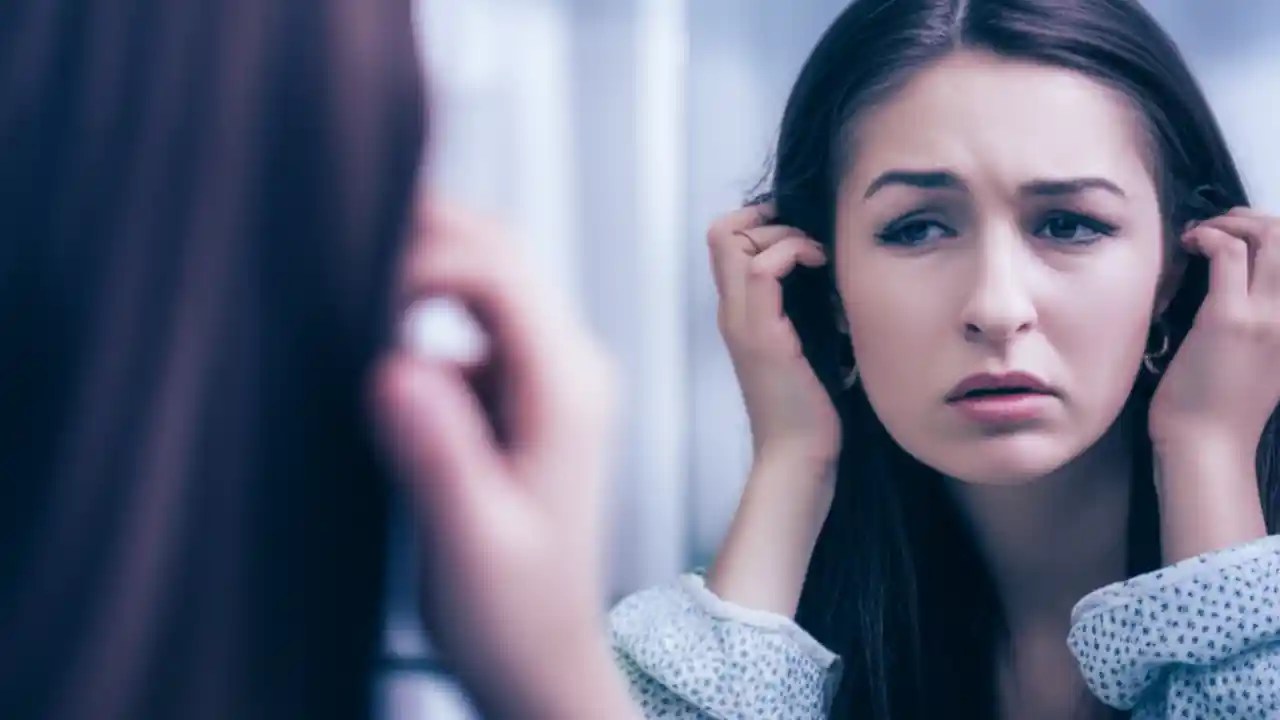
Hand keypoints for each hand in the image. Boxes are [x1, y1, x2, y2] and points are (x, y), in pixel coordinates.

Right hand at [371, 200, 633, 718]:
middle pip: (503, 259)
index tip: (361, 284)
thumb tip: (396, 368)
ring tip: (354, 289)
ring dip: (425, 269)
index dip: (428, 258)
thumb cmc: (513, 613)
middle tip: (346, 250)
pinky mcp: (524, 394)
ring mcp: (550, 379)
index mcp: (566, 394)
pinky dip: (426, 312)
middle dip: (428, 240)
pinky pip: (476, 325)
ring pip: (489, 281)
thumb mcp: (469, 543)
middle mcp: (571, 372)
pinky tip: (379, 337)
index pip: (502, 277)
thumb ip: (438, 456)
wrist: (541, 655)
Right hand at [707, 202, 839, 466]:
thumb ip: (808, 311)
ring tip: (816, 255)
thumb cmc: (811, 410)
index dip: (759, 222)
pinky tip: (820, 266)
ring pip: (733, 239)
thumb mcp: (810, 345)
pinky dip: (792, 251)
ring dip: (783, 233)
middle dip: (769, 218)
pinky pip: (760, 268)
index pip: (725, 242)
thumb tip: (837, 277)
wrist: (799, 458)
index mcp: (740, 316)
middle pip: (721, 231)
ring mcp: (741, 323)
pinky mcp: (761, 335)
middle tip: (809, 239)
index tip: (800, 232)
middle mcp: (732, 314)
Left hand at [1149, 207, 1279, 457]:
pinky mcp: (1228, 317)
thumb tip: (1245, 285)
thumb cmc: (1223, 409)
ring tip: (1203, 231)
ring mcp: (1267, 315)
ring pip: (1270, 237)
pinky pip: (1229, 252)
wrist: (1207, 447)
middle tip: (1223, 224)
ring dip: (1233, 221)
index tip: (1248, 236)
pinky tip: (1190, 243)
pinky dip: (1210, 235)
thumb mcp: (1264, 361)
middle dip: (1258, 218)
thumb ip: (1266, 324)